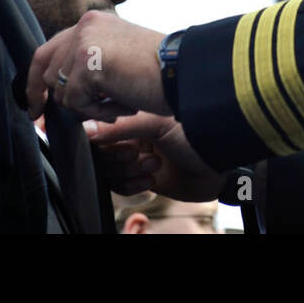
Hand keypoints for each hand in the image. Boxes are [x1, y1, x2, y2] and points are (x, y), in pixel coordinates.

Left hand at [27, 10, 168, 121]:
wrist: (184, 72)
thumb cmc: (158, 73)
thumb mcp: (116, 61)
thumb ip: (85, 67)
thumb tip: (49, 96)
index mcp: (92, 22)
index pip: (48, 51)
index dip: (36, 82)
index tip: (36, 108)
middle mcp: (84, 25)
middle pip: (48, 73)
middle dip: (60, 100)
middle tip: (79, 116)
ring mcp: (84, 42)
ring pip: (62, 91)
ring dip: (89, 107)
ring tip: (121, 103)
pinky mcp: (87, 62)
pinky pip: (76, 102)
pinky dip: (98, 112)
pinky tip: (124, 104)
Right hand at [87, 112, 225, 201]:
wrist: (218, 162)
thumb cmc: (195, 133)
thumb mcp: (156, 123)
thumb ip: (119, 126)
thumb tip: (85, 128)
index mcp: (133, 115)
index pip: (100, 127)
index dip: (98, 137)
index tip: (103, 139)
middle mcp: (132, 136)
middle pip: (100, 152)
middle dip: (116, 156)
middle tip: (135, 152)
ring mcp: (136, 158)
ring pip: (108, 172)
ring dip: (127, 171)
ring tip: (153, 163)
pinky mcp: (141, 178)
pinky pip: (120, 187)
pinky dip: (132, 185)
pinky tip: (151, 178)